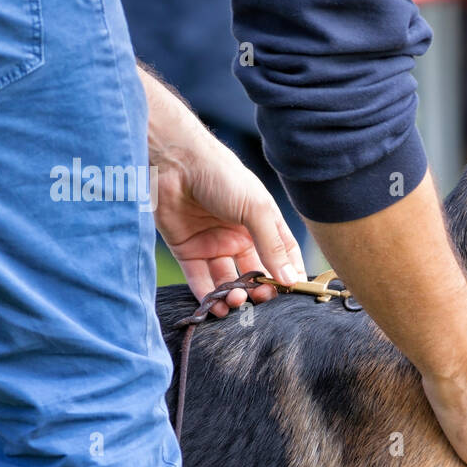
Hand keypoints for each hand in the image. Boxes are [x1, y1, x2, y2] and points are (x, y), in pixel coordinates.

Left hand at [139, 65, 305, 314]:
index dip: (287, 275)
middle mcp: (238, 235)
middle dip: (257, 290)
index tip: (292, 294)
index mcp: (261, 222)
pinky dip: (207, 295)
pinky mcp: (187, 250)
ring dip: (232, 295)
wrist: (174, 161)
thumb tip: (290, 280)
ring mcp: (212, 244)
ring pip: (226, 280)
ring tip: (234, 301)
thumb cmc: (222, 175)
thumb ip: (272, 246)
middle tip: (258, 300)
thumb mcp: (257, 209)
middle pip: (253, 273)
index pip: (281, 255)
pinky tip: (215, 305)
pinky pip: (199, 279)